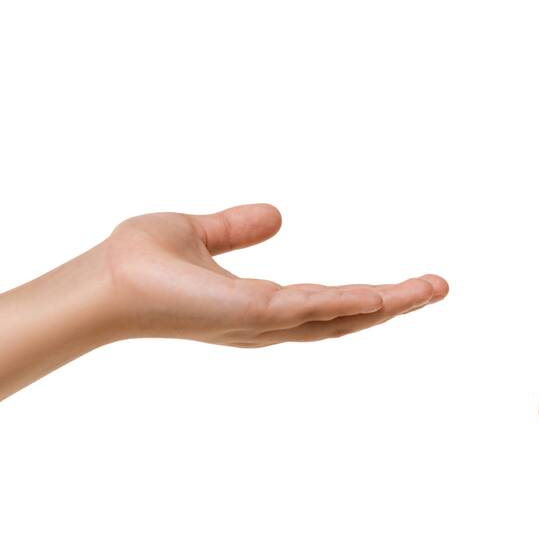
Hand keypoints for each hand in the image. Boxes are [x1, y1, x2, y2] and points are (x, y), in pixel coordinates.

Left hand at [97, 204, 447, 345]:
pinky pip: (318, 309)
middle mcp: (270, 322)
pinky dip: (356, 303)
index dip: (369, 297)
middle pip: (348, 317)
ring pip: (344, 316)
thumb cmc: (135, 264)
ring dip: (392, 304)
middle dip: (396, 305)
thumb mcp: (197, 231)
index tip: (407, 285)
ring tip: (434, 290)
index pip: (327, 303)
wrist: (99, 285)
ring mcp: (266, 322)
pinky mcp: (257, 314)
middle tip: (439, 289)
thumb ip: (237, 228)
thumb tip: (280, 215)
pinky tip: (388, 296)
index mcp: (260, 305)